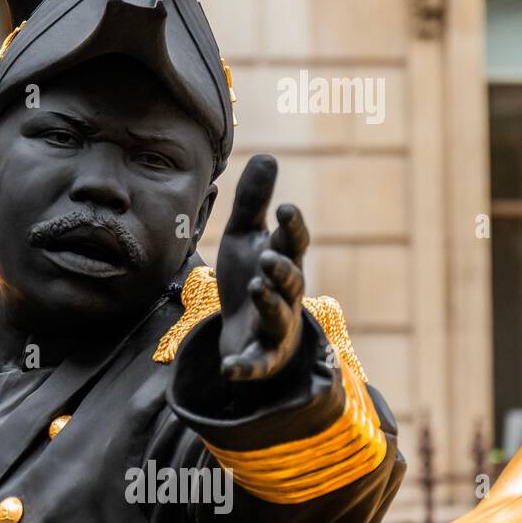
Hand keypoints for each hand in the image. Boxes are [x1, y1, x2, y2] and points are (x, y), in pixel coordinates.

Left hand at [216, 155, 309, 382]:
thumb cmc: (250, 277)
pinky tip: (229, 368)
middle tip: (267, 257)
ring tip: (256, 288)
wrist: (243, 332)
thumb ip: (253, 202)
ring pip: (280, 317)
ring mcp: (275, 328)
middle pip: (291, 281)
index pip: (293, 244)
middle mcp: (286, 295)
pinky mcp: (259, 359)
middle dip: (282, 269)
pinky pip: (256, 365)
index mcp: (282, 262)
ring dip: (271, 304)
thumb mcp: (245, 238)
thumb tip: (267, 154)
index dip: (292, 228)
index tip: (286, 208)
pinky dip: (245, 367)